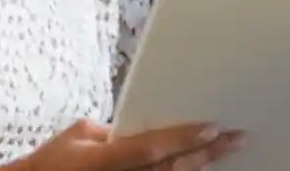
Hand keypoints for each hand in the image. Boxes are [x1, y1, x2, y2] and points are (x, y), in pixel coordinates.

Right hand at [16, 119, 244, 170]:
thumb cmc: (53, 162)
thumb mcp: (79, 133)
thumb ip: (112, 129)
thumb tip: (136, 123)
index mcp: (107, 159)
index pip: (153, 147)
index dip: (185, 138)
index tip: (213, 127)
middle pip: (174, 168)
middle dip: (207, 153)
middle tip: (236, 139)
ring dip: (201, 167)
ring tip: (227, 152)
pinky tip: (201, 168)